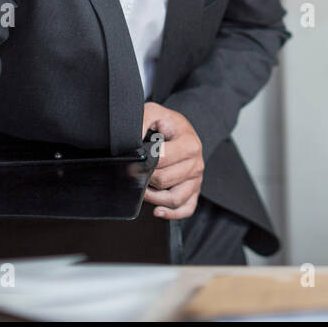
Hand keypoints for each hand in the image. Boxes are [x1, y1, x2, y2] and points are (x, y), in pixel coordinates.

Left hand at [141, 102, 203, 219]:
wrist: (180, 129)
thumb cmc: (166, 123)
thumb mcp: (154, 112)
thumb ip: (141, 121)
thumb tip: (131, 141)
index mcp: (190, 144)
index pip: (163, 161)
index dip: (144, 163)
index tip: (131, 163)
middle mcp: (197, 163)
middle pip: (165, 180)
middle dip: (145, 179)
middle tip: (132, 174)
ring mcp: (197, 179)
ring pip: (175, 199)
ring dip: (153, 198)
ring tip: (141, 190)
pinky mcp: (194, 190)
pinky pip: (187, 208)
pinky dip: (172, 214)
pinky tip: (158, 211)